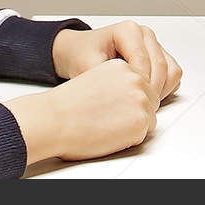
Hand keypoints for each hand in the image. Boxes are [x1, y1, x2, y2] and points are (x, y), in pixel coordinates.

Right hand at [9, 58, 161, 163]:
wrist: (55, 119)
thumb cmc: (66, 106)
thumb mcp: (95, 79)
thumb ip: (116, 83)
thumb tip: (126, 97)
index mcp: (122, 67)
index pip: (140, 85)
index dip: (127, 100)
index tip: (114, 107)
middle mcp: (135, 79)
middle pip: (149, 100)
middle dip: (134, 112)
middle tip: (111, 120)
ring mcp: (140, 98)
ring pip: (149, 117)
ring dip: (133, 125)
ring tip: (108, 126)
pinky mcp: (141, 120)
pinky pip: (144, 134)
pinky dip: (130, 138)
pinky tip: (110, 134)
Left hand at [53, 20, 182, 99]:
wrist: (77, 52)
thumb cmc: (80, 56)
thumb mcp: (86, 67)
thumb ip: (105, 79)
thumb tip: (119, 98)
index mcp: (129, 30)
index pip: (144, 60)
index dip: (138, 85)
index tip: (127, 102)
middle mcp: (145, 35)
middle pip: (162, 66)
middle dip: (150, 91)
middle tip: (136, 109)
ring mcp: (154, 45)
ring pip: (172, 71)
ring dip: (160, 91)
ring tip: (140, 103)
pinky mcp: (159, 57)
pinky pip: (173, 75)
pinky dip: (164, 89)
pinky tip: (145, 97)